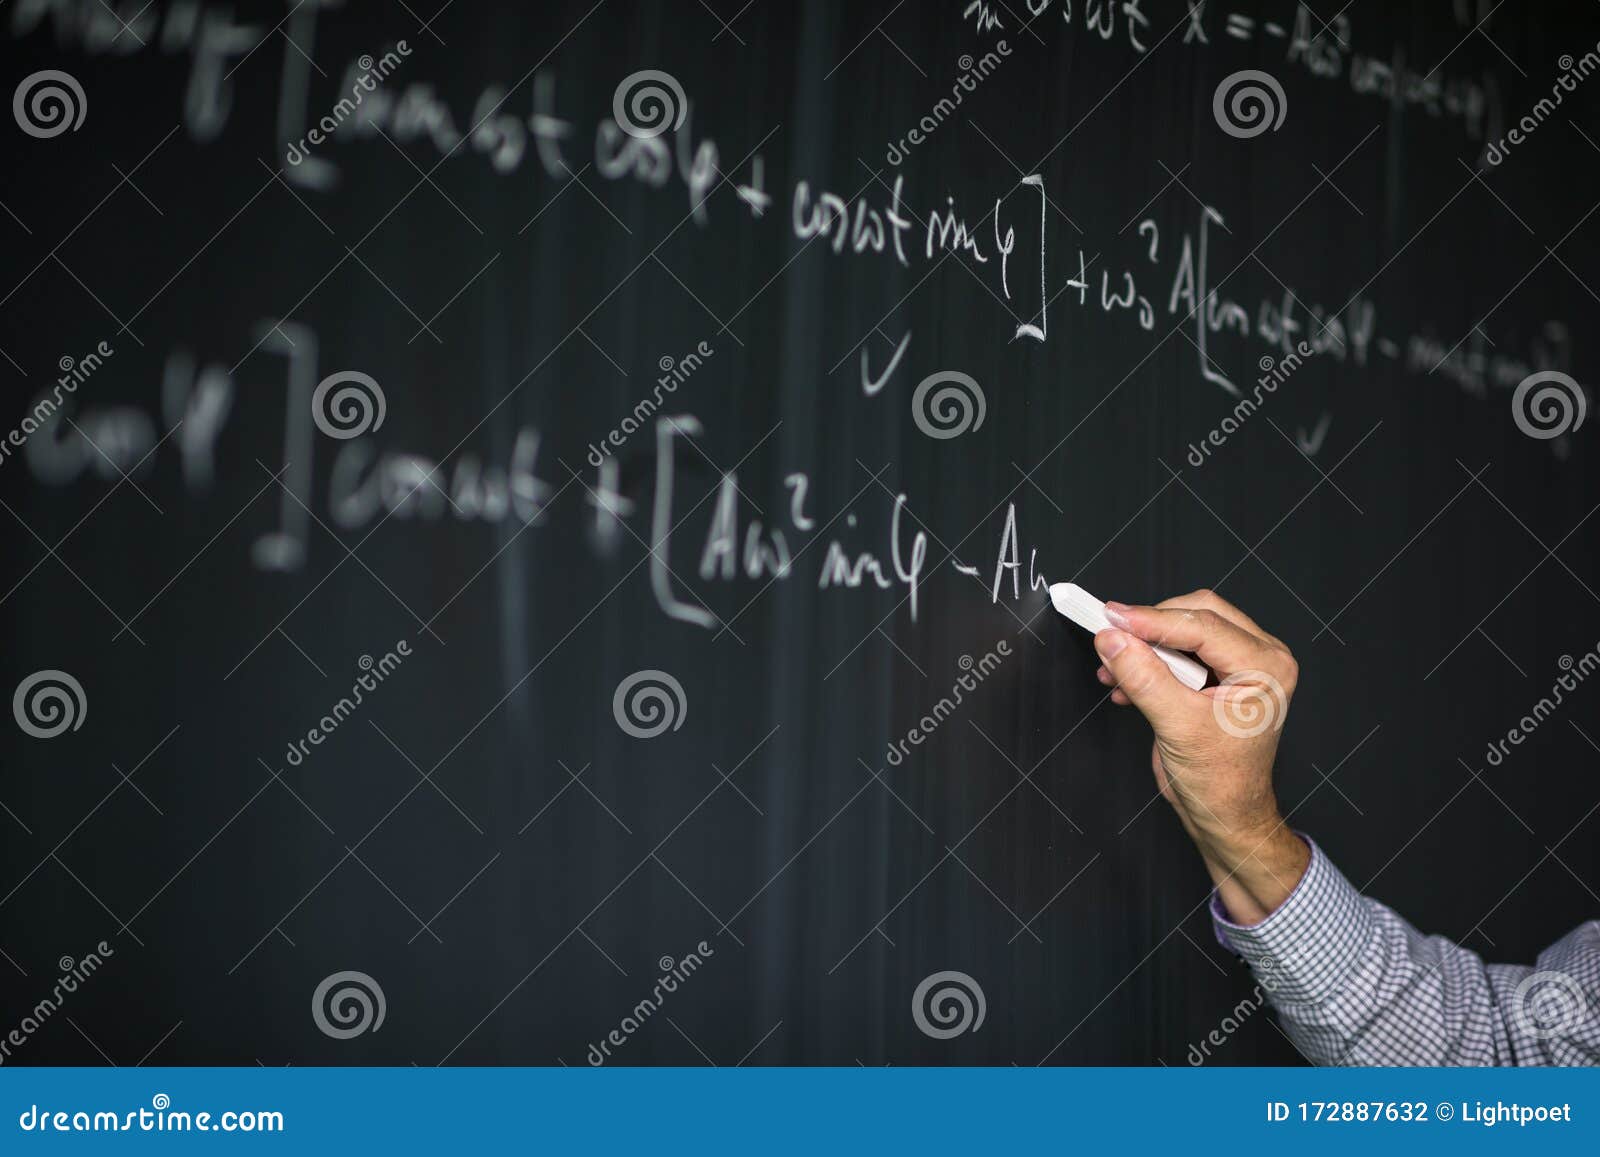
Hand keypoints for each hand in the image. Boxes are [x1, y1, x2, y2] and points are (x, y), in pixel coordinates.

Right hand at [1092, 589, 1308, 923]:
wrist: (1225, 814)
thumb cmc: (1222, 782)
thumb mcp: (1179, 726)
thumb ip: (1144, 677)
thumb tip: (1113, 639)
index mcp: (1266, 666)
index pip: (1202, 625)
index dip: (1152, 620)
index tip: (1111, 618)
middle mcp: (1259, 658)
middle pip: (1195, 614)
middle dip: (1150, 627)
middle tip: (1110, 636)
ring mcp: (1237, 665)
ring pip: (1183, 629)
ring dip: (1145, 646)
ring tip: (1114, 668)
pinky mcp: (1215, 675)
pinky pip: (1177, 651)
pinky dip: (1147, 661)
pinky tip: (1123, 684)